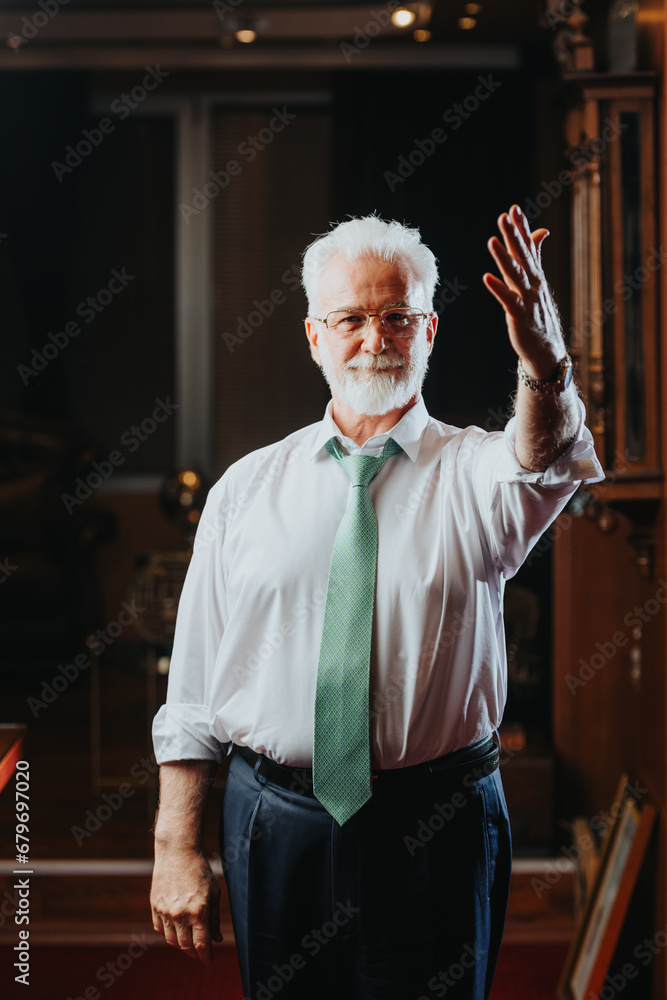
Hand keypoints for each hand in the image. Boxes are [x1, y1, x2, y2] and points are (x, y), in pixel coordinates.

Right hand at [150, 847, 222, 965]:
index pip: (202, 945)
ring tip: (188, 941)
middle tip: (200, 952)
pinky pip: (160, 929)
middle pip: (185, 947)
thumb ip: (215, 918)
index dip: (206, 957)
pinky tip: (176, 929)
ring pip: (171, 941)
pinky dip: (168, 933)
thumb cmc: (200, 871)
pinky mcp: (155, 906)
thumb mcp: (214, 892)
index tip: (209, 962)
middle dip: (194, 953)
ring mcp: (165, 911)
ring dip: (181, 945)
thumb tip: (217, 939)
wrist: (178, 852)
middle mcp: (180, 914)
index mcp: (198, 911)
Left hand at [483, 204, 565, 379]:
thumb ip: (534, 257)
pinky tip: (487, 277)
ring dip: (504, 257)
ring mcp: (528, 300)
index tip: (514, 209)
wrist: (547, 349)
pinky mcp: (520, 317)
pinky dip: (498, 289)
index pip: (528, 247)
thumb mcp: (536, 284)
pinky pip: (508, 300)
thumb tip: (539, 232)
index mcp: (535, 276)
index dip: (522, 228)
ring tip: (492, 240)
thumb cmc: (538, 315)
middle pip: (522, 256)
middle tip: (505, 216)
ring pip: (515, 275)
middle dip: (514, 236)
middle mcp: (533, 284)